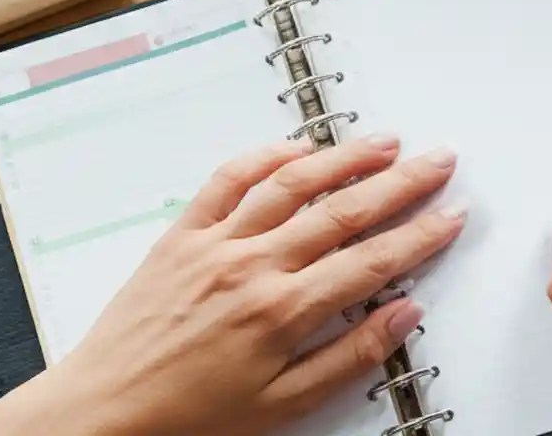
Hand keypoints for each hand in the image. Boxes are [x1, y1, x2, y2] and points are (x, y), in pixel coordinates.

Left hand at [0, 135, 464, 435]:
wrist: (101, 413)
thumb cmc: (185, 417)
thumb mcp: (281, 406)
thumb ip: (348, 358)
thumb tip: (400, 318)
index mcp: (282, 313)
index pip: (372, 262)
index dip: (420, 235)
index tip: (450, 215)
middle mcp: (252, 268)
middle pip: (344, 211)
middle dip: (400, 183)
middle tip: (437, 162)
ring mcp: (215, 244)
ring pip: (292, 184)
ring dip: (343, 158)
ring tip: (382, 142)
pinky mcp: (181, 235)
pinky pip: (227, 182)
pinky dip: (265, 157)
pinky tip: (296, 148)